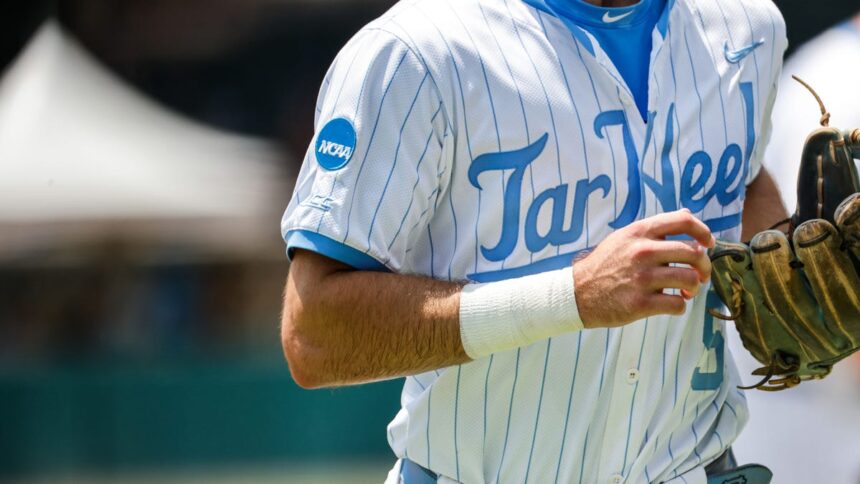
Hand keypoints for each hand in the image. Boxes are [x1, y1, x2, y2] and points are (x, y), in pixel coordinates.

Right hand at [573, 209, 714, 328]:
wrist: (578, 293)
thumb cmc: (604, 264)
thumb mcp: (624, 237)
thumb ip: (654, 228)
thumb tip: (686, 214)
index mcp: (639, 232)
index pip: (683, 221)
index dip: (703, 231)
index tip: (707, 243)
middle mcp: (643, 252)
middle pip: (693, 252)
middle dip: (704, 266)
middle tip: (700, 274)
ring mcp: (642, 278)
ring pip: (689, 279)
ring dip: (694, 287)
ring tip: (686, 291)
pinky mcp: (641, 303)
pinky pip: (677, 305)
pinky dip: (680, 306)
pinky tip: (671, 303)